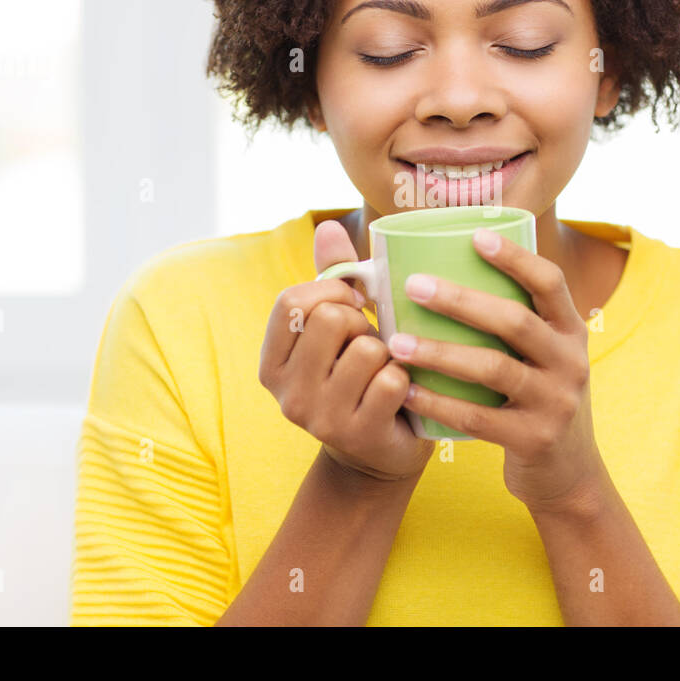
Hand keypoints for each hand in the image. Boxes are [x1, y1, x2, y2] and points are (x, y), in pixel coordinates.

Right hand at [257, 219, 433, 482]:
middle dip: (363, 320)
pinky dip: (406, 379)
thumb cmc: (361, 377)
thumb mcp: (341, 330)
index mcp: (273, 362)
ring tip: (387, 368)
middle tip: (371, 341)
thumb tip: (328, 226)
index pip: (292, 300)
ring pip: (367, 348)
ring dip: (389, 352)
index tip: (352, 301)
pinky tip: (402, 393)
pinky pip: (392, 380)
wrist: (381, 454)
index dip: (330, 290)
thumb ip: (332, 279)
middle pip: (330, 318)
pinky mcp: (358, 436)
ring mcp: (320, 419)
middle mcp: (287, 393)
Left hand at [393, 228, 605, 514]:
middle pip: (514, 321)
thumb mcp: (543, 356)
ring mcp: (556, 402)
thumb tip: (447, 269)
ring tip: (397, 342)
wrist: (568, 474)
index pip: (550, 282)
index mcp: (570, 330)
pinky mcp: (535, 440)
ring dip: (440, 352)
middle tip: (413, 285)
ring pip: (493, 369)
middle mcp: (570, 361)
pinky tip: (406, 392)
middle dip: (460, 300)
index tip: (474, 235)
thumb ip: (513, 321)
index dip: (515, 257)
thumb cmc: (536, 398)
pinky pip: (478, 419)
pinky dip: (438, 403)